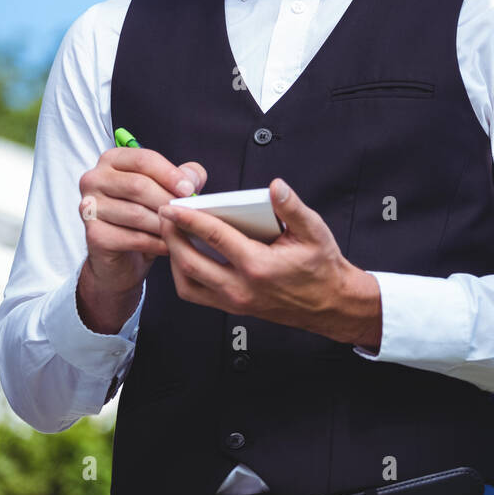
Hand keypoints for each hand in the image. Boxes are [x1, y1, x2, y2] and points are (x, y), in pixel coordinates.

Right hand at [77, 147, 207, 317]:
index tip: (189, 190)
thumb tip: (192, 178)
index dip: (170, 174)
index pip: (143, 159)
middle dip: (168, 201)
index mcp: (112, 160)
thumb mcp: (166, 191)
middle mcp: (94, 179)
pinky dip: (156, 243)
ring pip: (137, 213)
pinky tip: (168, 246)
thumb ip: (183, 177)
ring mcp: (89, 207)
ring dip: (164, 224)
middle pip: (138, 185)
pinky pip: (133, 237)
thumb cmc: (145, 217)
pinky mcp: (93, 234)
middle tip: (189, 213)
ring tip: (181, 230)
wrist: (122, 258)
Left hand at [158, 178, 381, 349]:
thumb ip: (293, 207)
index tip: (173, 206)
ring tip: (171, 233)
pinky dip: (184, 274)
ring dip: (173, 257)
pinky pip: (196, 294)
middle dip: (171, 236)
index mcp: (259, 266)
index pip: (215, 238)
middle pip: (190, 262)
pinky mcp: (232, 308)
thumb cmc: (321, 266)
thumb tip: (276, 187)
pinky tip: (186, 255)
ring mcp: (234, 302)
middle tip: (164, 214)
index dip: (190, 219)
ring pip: (187, 283)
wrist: (329, 303)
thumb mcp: (314, 231)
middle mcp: (241, 288)